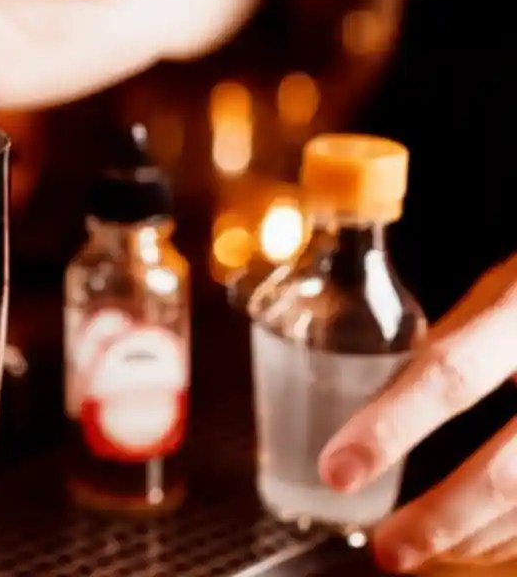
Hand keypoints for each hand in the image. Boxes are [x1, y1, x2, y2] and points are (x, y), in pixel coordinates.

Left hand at [319, 256, 516, 572]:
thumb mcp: (506, 287)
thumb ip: (453, 338)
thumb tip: (376, 397)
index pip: (452, 373)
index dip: (391, 427)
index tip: (336, 470)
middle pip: (509, 472)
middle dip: (441, 519)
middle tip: (388, 547)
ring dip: (475, 536)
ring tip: (418, 546)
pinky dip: (512, 534)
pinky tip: (479, 538)